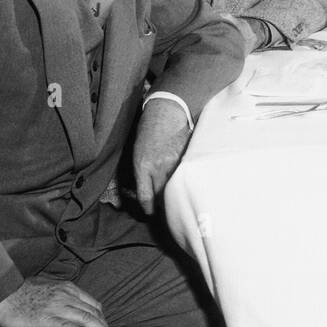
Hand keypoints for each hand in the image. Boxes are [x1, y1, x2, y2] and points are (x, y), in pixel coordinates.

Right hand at [0, 277, 117, 326]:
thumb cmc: (18, 292)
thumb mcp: (44, 286)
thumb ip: (57, 293)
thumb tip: (64, 300)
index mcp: (66, 288)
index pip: (92, 304)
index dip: (102, 317)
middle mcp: (66, 296)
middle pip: (93, 313)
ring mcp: (57, 308)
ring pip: (87, 320)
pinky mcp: (46, 320)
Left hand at [133, 98, 191, 214]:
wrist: (165, 113)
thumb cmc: (148, 133)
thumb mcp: (138, 155)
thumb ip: (143, 175)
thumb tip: (150, 195)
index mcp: (142, 166)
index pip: (145, 197)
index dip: (148, 209)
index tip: (151, 213)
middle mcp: (158, 166)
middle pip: (162, 196)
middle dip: (163, 206)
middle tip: (165, 210)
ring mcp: (175, 162)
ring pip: (176, 187)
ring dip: (176, 194)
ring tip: (177, 198)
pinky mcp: (187, 157)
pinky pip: (186, 175)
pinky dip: (186, 181)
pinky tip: (188, 184)